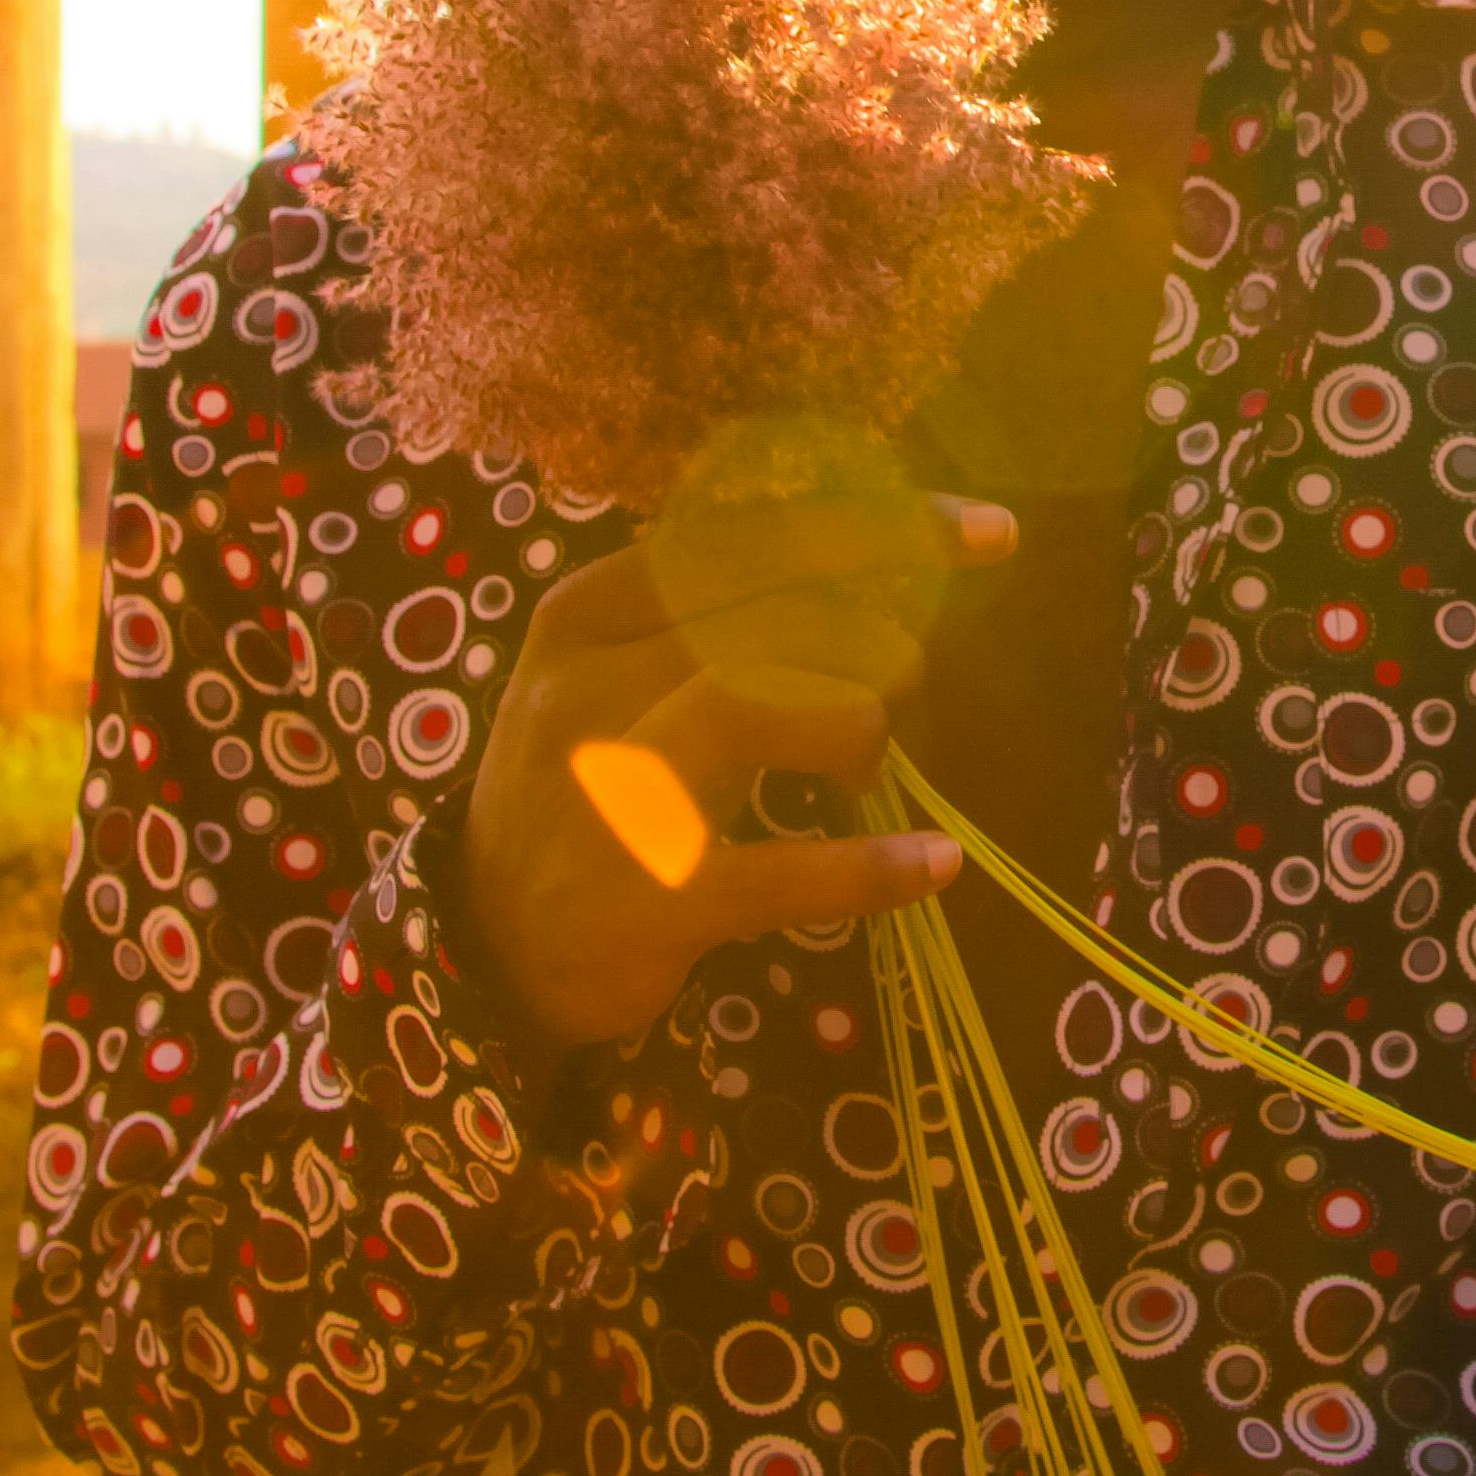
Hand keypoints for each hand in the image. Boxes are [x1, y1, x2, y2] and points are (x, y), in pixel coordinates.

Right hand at [457, 491, 1010, 1060]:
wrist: (486, 947)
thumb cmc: (586, 784)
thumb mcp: (619, 675)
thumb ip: (721, 614)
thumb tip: (886, 565)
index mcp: (587, 613)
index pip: (748, 536)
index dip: (881, 527)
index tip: (988, 532)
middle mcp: (587, 689)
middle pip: (769, 618)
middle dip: (874, 639)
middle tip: (900, 678)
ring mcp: (610, 797)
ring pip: (758, 706)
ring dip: (856, 726)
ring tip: (869, 761)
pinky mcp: (646, 901)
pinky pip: (780, 872)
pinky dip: (870, 868)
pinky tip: (931, 864)